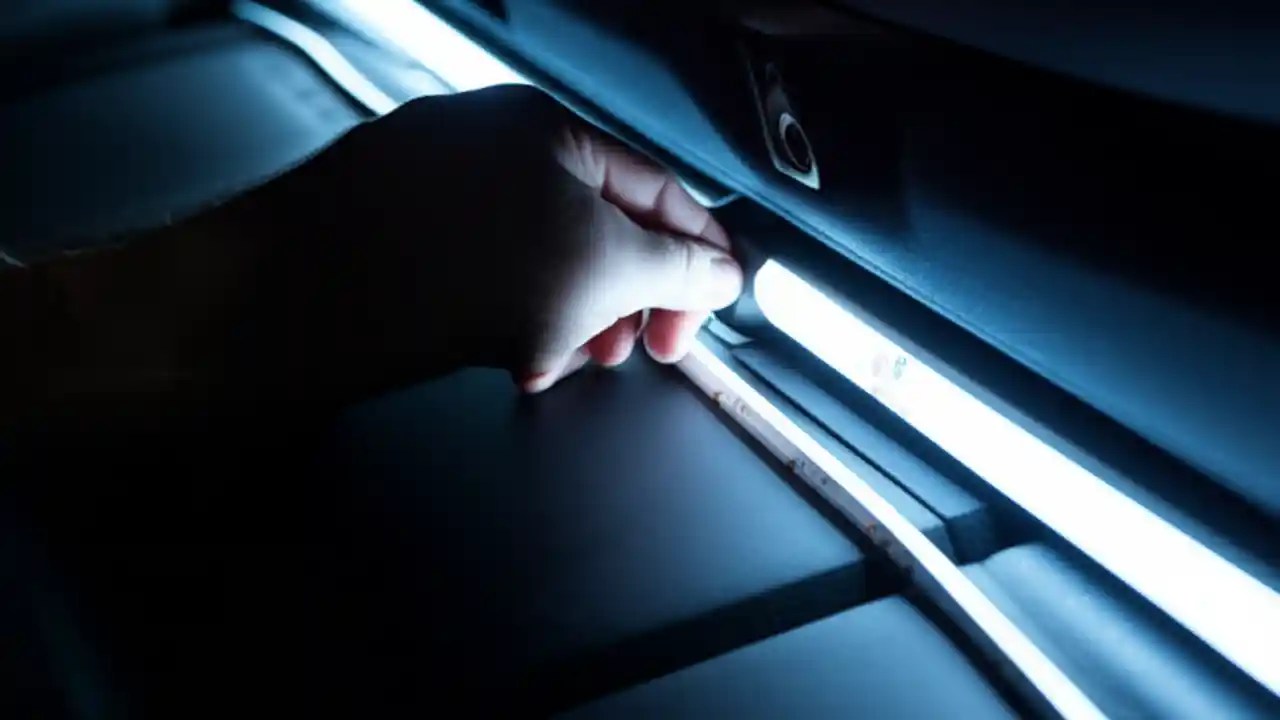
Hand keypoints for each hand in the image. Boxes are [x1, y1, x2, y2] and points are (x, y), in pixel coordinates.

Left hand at [236, 85, 741, 394]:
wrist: (294, 303)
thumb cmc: (429, 268)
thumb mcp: (596, 269)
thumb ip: (676, 269)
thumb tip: (719, 272)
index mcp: (546, 131)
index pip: (656, 191)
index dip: (698, 255)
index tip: (711, 305)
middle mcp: (491, 151)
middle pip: (597, 230)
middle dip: (626, 300)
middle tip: (641, 346)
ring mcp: (442, 194)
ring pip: (541, 264)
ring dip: (569, 321)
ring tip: (557, 356)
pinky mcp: (404, 243)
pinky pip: (487, 282)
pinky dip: (511, 323)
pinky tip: (507, 355)